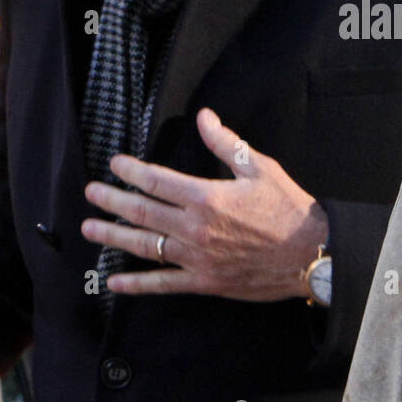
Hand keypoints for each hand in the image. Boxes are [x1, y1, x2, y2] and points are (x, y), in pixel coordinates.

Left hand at [81, 108, 328, 300]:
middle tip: (91, 193)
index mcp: (207, 197)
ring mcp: (197, 258)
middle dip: (112, 201)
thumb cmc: (288, 209)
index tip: (115, 164)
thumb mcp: (260, 168)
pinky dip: (137, 284)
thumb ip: (226, 143)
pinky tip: (115, 282)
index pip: (157, 181)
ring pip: (145, 246)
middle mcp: (195, 228)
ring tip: (91, 229)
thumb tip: (204, 117)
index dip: (132, 171)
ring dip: (114, 237)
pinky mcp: (204, 282)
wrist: (310, 254)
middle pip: (142, 212)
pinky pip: (163, 284)